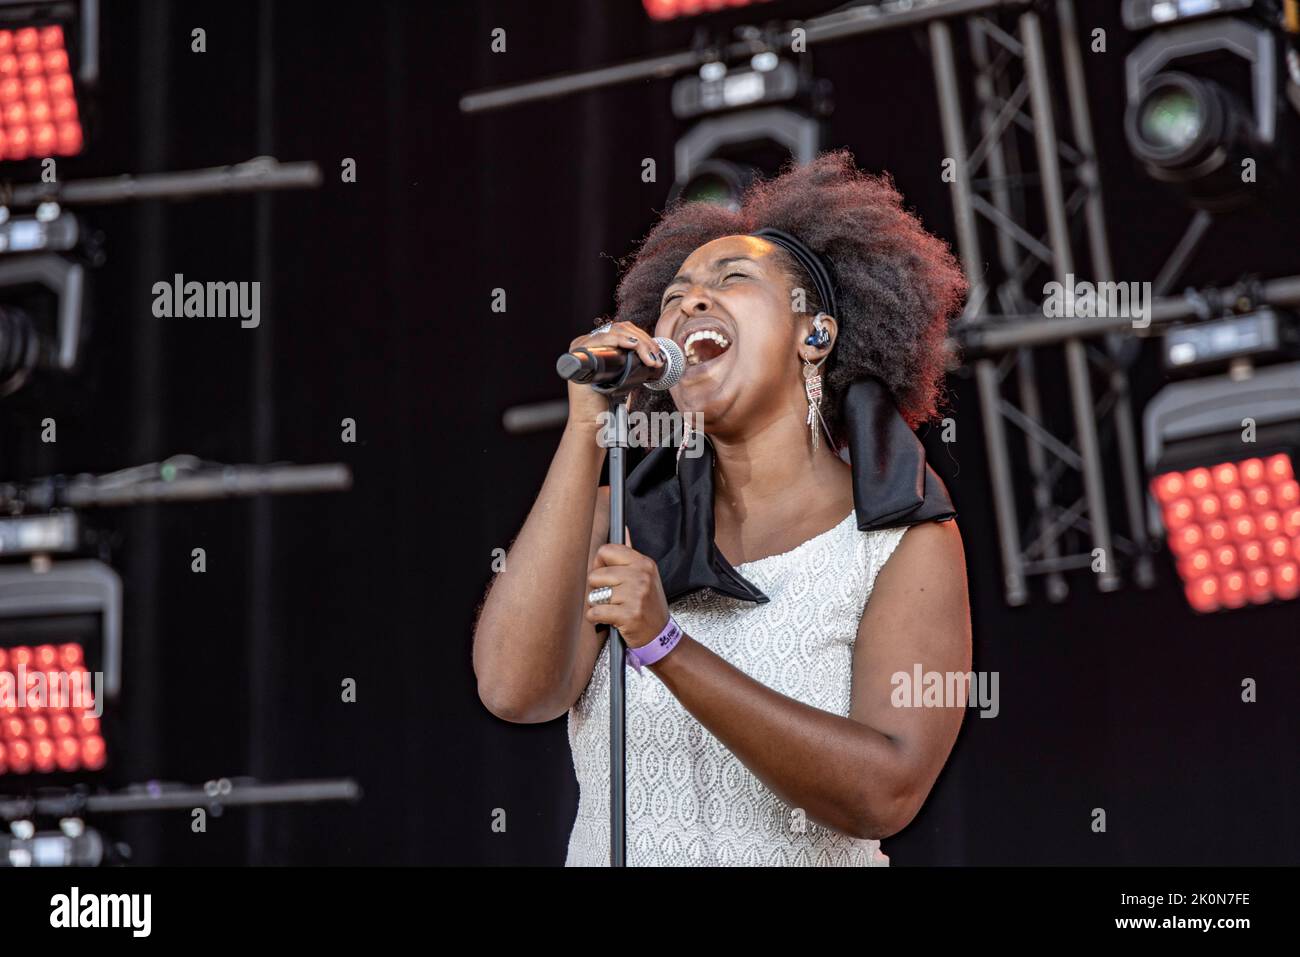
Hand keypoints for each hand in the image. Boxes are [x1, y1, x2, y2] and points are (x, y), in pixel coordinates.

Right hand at [565, 320, 664, 435]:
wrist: (592, 421)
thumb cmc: (605, 401)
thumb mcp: (621, 376)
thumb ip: (630, 363)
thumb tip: (651, 351)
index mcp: (596, 345)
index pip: (622, 329)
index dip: (642, 337)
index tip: (657, 353)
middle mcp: (586, 342)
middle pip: (620, 328)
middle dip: (644, 340)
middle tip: (656, 356)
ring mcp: (581, 346)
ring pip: (615, 331)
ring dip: (638, 341)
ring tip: (651, 357)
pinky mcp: (580, 354)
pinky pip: (602, 339)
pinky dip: (619, 338)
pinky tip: (633, 344)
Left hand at [585, 543, 669, 647]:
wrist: (661, 635)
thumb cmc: (649, 605)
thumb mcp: (646, 576)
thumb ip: (630, 553)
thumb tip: (623, 529)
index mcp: (644, 563)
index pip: (607, 550)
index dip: (600, 564)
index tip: (606, 576)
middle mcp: (641, 576)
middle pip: (596, 574)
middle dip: (598, 588)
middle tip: (612, 597)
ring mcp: (636, 595)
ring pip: (594, 595)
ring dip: (599, 605)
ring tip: (614, 609)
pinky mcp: (629, 615)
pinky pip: (595, 612)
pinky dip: (596, 619)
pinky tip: (610, 619)